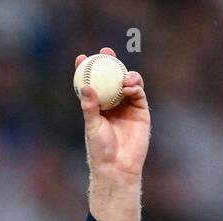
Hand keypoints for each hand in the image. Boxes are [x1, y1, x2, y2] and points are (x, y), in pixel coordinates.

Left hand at [76, 48, 149, 182]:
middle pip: (112, 78)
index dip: (87, 70)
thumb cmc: (100, 149)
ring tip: (123, 77)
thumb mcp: (92, 126)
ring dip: (126, 75)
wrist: (118, 166)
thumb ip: (90, 106)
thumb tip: (86, 86)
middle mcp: (112, 104)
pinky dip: (135, 87)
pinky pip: (139, 94)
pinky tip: (130, 86)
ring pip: (127, 83)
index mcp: (97, 107)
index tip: (82, 57)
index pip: (92, 84)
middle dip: (110, 63)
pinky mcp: (141, 112)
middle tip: (105, 51)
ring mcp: (127, 106)